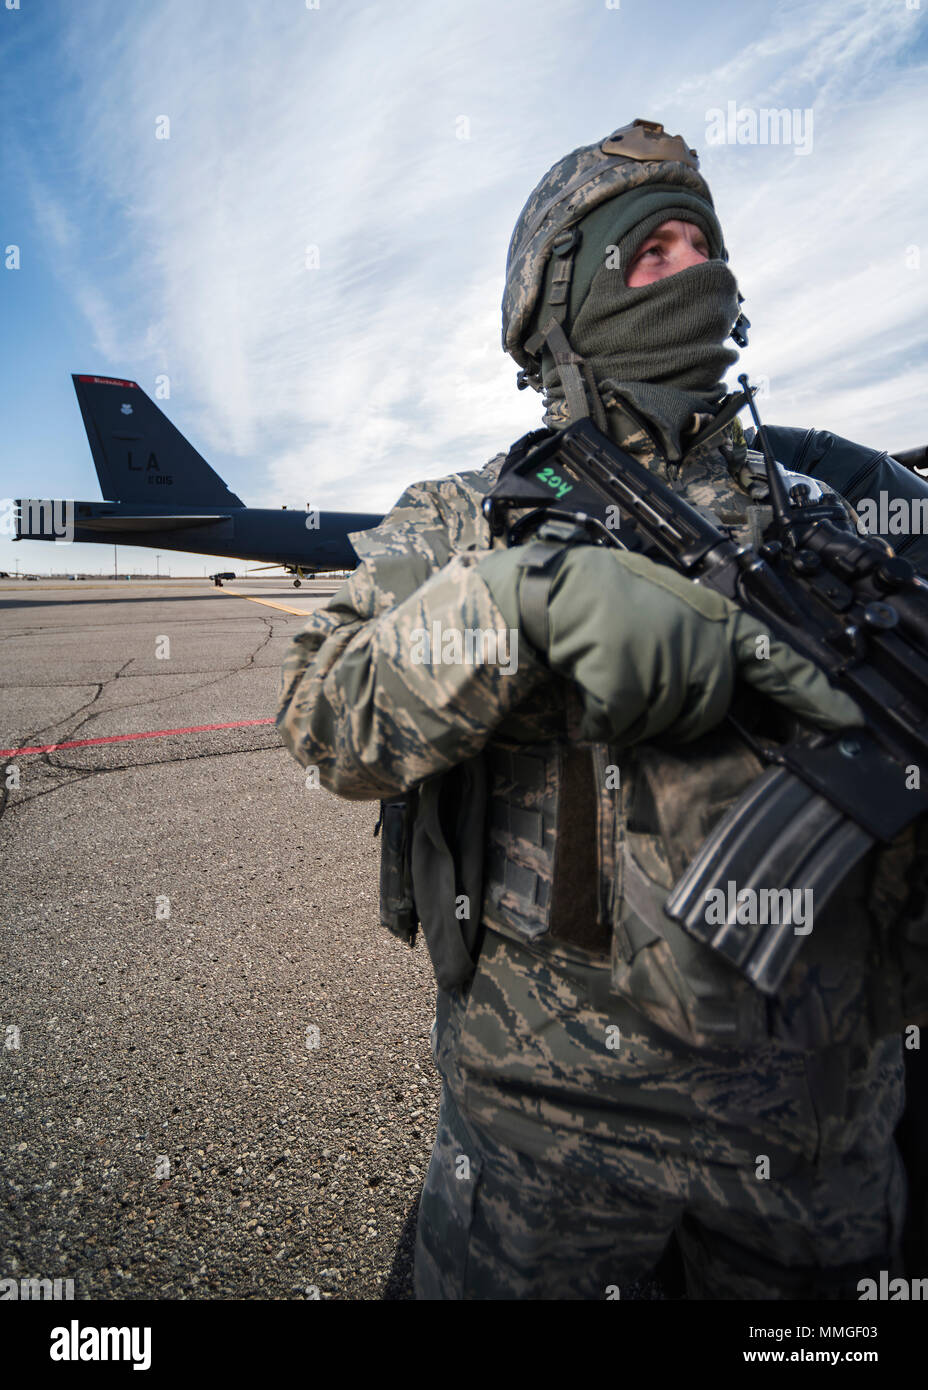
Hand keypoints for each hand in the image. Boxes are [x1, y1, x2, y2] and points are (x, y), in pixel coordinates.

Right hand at [480, 543, 863, 745]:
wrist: (552, 588)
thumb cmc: (607, 598)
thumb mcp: (670, 603)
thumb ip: (702, 641)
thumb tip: (715, 693)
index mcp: (715, 619)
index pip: (776, 660)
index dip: (813, 695)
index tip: (846, 722)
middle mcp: (698, 640)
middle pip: (706, 712)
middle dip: (671, 715)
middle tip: (637, 684)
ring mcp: (662, 661)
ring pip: (657, 726)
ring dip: (628, 717)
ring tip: (606, 671)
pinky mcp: (624, 683)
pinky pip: (617, 729)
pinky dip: (597, 721)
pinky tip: (585, 686)